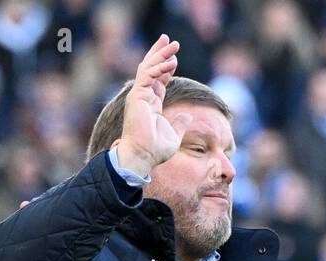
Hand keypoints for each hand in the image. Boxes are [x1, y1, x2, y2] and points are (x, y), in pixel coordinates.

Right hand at [115, 35, 191, 178]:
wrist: (143, 155)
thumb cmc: (155, 150)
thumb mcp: (173, 135)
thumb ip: (180, 123)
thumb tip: (188, 114)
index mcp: (151, 104)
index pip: (158, 80)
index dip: (166, 68)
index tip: (174, 58)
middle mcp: (143, 97)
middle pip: (151, 69)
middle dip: (160, 53)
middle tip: (169, 39)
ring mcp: (139, 96)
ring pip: (148, 68)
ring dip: (161, 54)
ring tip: (173, 44)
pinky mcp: (137, 96)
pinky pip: (147, 75)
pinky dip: (159, 67)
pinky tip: (171, 62)